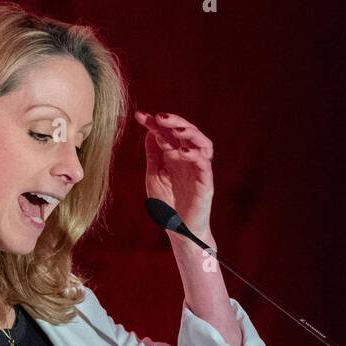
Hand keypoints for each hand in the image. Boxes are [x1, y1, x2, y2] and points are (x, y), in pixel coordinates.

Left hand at [134, 110, 215, 241]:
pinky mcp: (206, 181)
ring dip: (190, 133)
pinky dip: (194, 155)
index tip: (139, 116)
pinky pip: (204, 163)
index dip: (154, 123)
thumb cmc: (167, 205)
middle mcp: (189, 159)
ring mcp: (199, 168)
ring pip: (202, 142)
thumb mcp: (154, 176)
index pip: (166, 134)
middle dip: (174, 121)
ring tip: (176, 130)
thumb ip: (153, 156)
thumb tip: (149, 132)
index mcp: (174, 156)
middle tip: (160, 116)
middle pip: (187, 132)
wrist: (178, 230)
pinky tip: (181, 152)